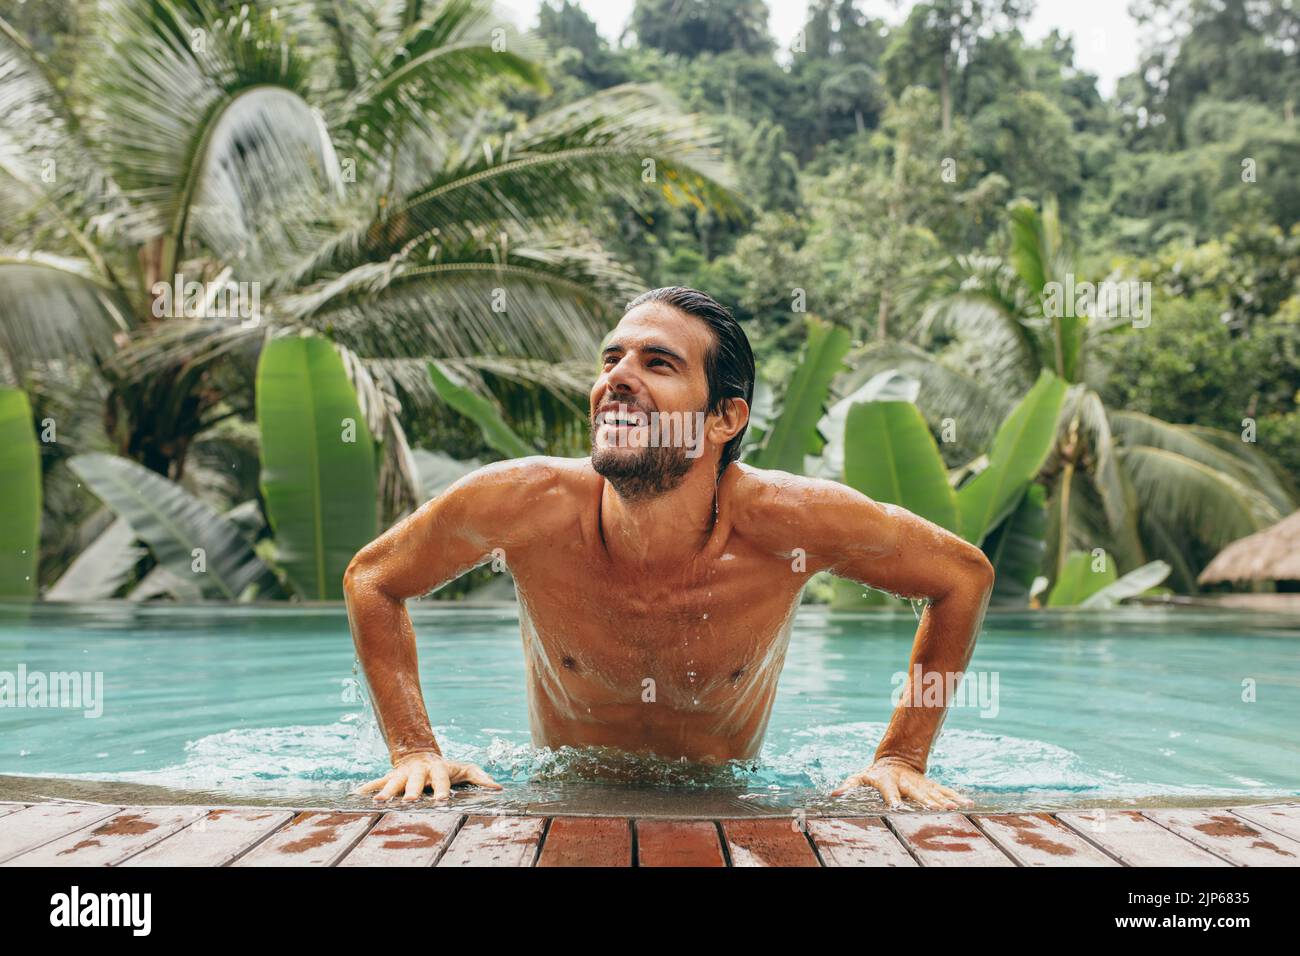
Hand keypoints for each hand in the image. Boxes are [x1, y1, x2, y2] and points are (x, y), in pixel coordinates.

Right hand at [355, 752, 502, 802]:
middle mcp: (418, 770)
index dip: (442, 789)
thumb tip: (499, 789)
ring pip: (393, 781)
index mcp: (437, 769)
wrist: (421, 754)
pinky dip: (367, 789)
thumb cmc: (447, 768)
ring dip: (386, 791)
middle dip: (411, 790)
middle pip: (415, 780)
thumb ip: (481, 778)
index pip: (441, 780)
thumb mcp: (466, 770)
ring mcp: (402, 773)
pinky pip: (376, 782)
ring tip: (379, 802)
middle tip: (409, 801)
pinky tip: (356, 796)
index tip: (443, 801)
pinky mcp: (390, 776)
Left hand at [831, 756, 972, 809]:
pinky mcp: (931, 785)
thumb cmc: (874, 774)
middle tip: (935, 810)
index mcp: (888, 780)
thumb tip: (834, 794)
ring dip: (945, 801)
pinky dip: (956, 797)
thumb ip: (849, 785)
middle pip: (917, 793)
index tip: (895, 807)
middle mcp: (906, 782)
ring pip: (934, 792)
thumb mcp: (860, 777)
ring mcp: (920, 783)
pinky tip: (968, 804)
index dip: (891, 798)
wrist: (896, 758)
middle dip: (926, 801)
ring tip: (956, 809)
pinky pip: (945, 791)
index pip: (888, 790)